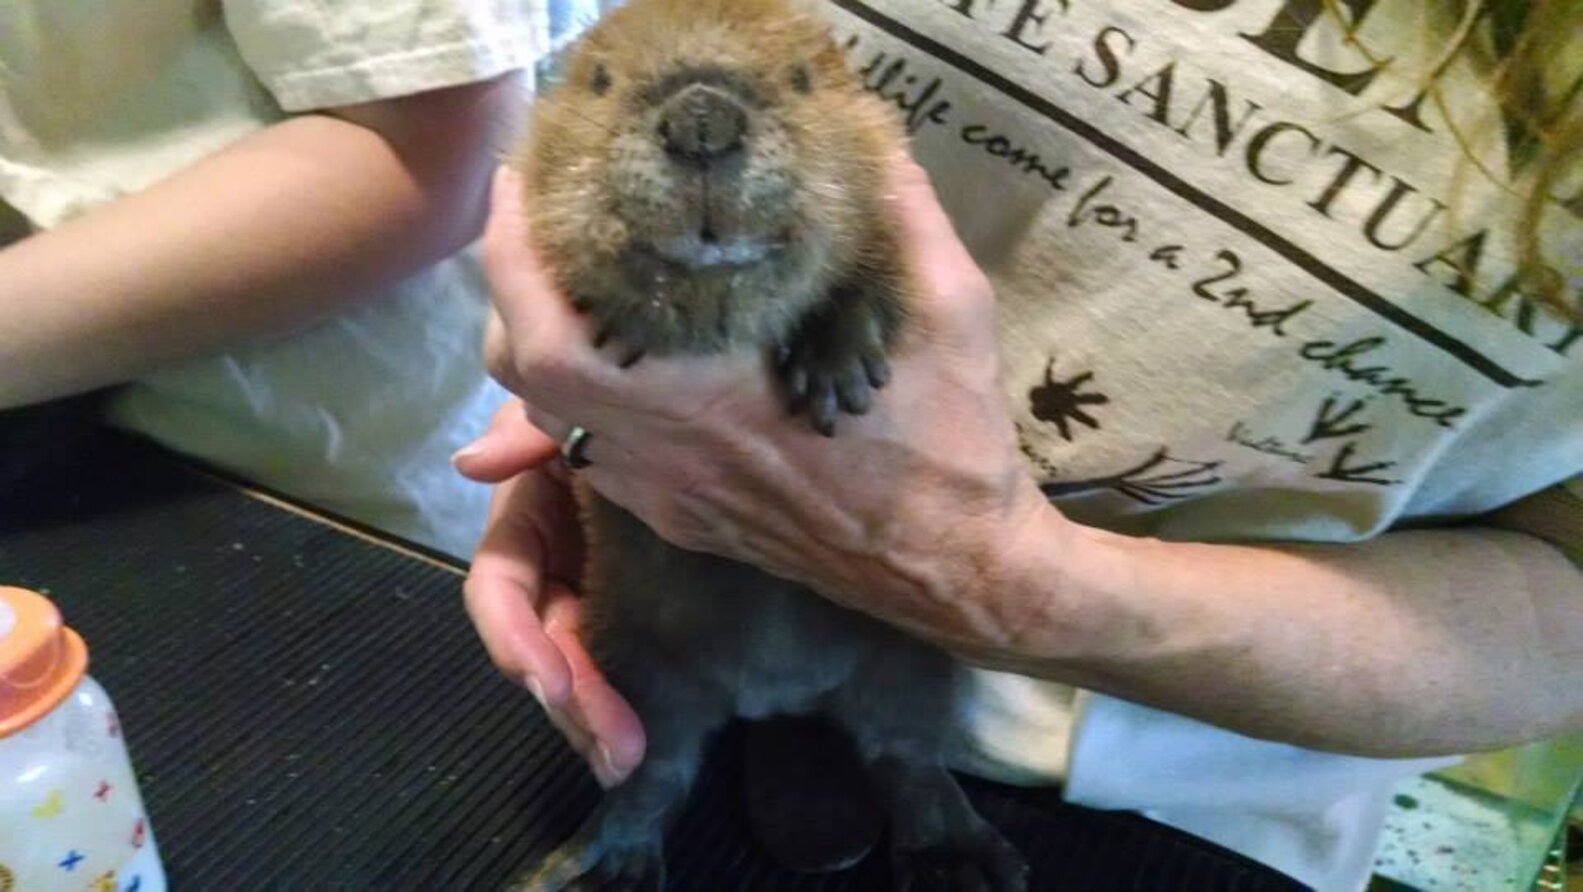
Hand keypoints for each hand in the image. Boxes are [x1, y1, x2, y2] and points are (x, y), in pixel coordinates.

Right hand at [455, 401, 644, 786]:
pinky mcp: (637, 602)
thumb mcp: (568, 405)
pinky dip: (621, 697)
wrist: (697, 400)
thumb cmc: (619, 395)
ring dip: (594, 715)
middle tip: (615, 748)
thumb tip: (469, 464)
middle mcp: (552, 560)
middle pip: (542, 645)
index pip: (501, 586)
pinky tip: (640, 738)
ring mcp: (593, 585)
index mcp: (527, 514)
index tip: (548, 684)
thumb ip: (525, 432)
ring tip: (626, 760)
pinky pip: (619, 657)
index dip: (514, 637)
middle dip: (570, 699)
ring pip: (578, 663)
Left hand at [479, 156, 1068, 662]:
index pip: (549, 325)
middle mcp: (662, 448)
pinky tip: (624, 353)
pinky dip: (578, 397)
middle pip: (519, 368)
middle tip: (548, 215)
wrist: (951, 567)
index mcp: (706, 391)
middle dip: (511, 284)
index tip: (527, 178)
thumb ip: (904, 212)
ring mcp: (664, 493)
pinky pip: (591, 455)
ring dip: (539, 342)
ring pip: (546, 418)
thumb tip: (871, 137)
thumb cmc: (948, 443)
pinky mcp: (680, 519)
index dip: (513, 245)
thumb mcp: (947, 309)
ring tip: (576, 273)